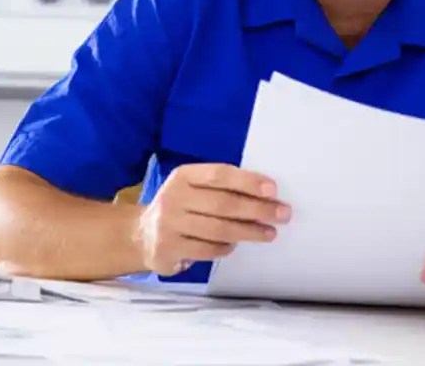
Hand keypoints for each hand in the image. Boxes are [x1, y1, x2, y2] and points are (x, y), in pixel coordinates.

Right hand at [134, 163, 290, 276]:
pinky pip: (207, 249)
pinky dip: (226, 247)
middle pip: (223, 203)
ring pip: (218, 229)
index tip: (273, 189)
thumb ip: (222, 187)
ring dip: (249, 231)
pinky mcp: (168, 249)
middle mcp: (173, 197)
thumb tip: (266, 194)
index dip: (248, 181)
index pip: (219, 174)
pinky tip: (236, 244)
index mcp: (183, 176)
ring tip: (269, 232)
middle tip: (282, 214)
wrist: (141, 235)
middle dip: (257, 209)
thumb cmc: (181, 207)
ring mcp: (169, 224)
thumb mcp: (194, 188)